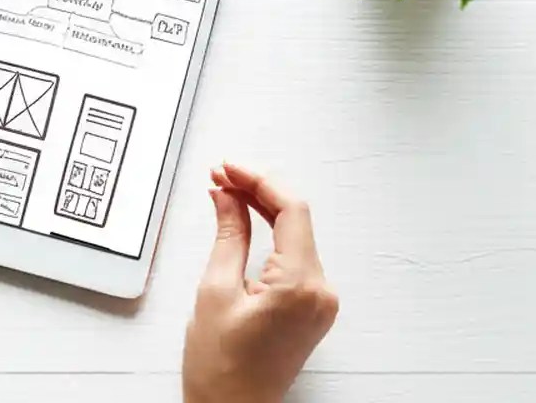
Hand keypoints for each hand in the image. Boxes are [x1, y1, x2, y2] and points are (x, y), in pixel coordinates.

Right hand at [183, 163, 338, 402]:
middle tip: (219, 176)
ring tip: (225, 192)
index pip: (290, 210)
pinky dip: (270, 235)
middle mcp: (321, 291)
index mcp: (300, 286)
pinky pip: (295, 256)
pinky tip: (245, 220)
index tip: (229, 168)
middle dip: (256, 191)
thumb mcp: (215, 290)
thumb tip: (226, 196)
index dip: (258, 180)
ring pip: (295, 235)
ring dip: (262, 210)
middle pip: (295, 219)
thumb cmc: (220, 368)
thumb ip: (228, 235)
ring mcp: (320, 301)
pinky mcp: (312, 307)